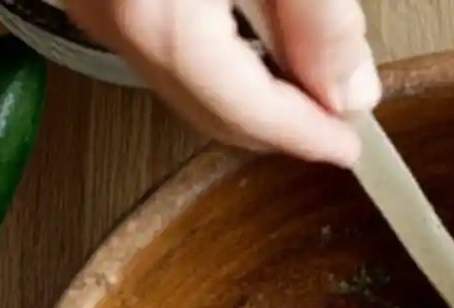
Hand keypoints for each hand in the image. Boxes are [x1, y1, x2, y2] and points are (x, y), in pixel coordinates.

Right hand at [68, 0, 379, 165]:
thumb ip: (319, 18)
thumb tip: (347, 91)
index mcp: (152, 8)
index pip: (245, 110)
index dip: (306, 136)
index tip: (348, 148)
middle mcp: (105, 9)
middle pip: (207, 107)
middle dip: (278, 124)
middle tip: (335, 122)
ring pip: (181, 81)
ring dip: (246, 91)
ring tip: (305, 75)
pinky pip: (157, 43)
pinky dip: (211, 54)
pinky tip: (250, 35)